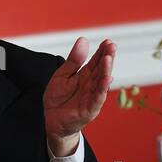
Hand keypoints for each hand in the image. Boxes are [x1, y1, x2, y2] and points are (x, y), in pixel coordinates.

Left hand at [44, 37, 114, 151]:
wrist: (49, 120)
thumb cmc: (57, 98)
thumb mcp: (62, 74)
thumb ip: (73, 60)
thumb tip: (83, 40)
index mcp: (85, 75)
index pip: (96, 61)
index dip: (102, 51)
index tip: (108, 42)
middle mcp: (91, 85)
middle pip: (101, 70)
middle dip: (107, 58)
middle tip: (112, 46)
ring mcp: (91, 97)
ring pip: (100, 83)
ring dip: (106, 71)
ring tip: (108, 59)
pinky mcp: (89, 110)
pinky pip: (97, 99)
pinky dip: (102, 89)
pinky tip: (107, 79)